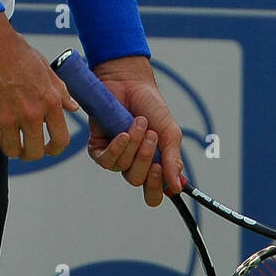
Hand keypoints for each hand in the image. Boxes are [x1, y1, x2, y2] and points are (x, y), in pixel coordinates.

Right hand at [0, 13, 79, 159]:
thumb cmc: (17, 52)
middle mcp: (30, 114)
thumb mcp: (46, 69)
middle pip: (33, 152)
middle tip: (22, 143)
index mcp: (50, 102)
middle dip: (29, 151)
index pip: (60, 141)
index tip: (46, 149)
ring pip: (11, 151)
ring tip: (5, 132)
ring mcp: (6, 118)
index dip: (54, 149)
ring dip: (8, 145)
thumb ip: (61, 91)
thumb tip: (73, 107)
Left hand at [87, 56, 183, 207]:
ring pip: (122, 167)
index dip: (155, 188)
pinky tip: (122, 134)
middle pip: (136, 180)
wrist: (130, 82)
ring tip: (138, 123)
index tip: (158, 169)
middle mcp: (132, 164)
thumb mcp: (169, 132)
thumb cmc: (151, 106)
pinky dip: (115, 148)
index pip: (152, 193)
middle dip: (145, 158)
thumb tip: (177, 188)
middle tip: (151, 136)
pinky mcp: (98, 146)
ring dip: (133, 145)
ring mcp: (115, 156)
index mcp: (152, 164)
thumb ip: (173, 159)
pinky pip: (104, 160)